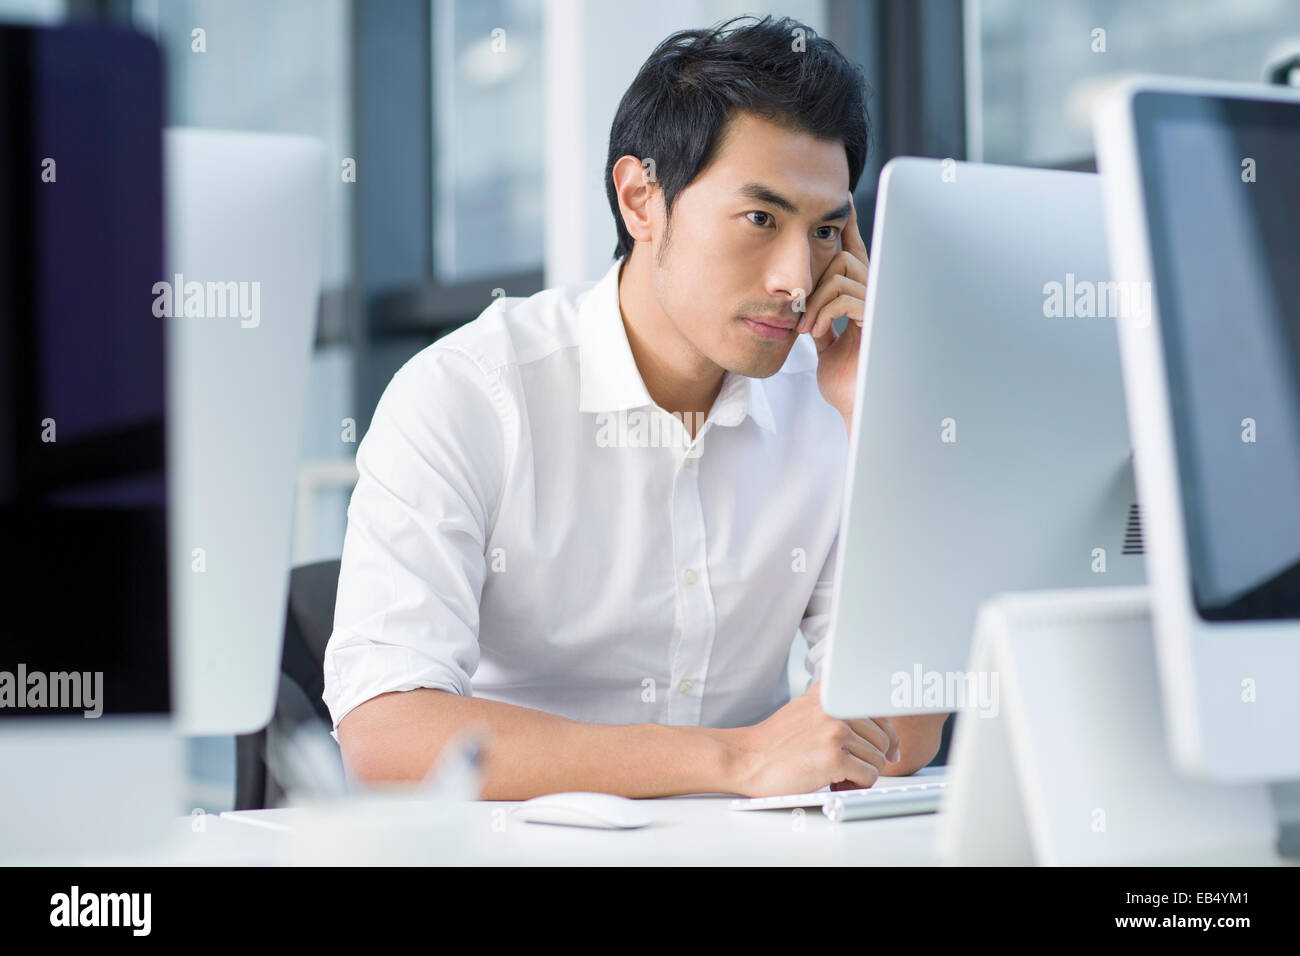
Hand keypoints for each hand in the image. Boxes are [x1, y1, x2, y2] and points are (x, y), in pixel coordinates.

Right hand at [725, 681, 900, 797]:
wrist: (746, 758)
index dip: (887, 737)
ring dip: (861, 774)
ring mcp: (835, 731)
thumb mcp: (809, 712)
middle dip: (872, 759)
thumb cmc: (775, 743)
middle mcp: (835, 707)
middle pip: (883, 739)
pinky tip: (834, 784)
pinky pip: (869, 776)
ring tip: (836, 776)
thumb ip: (840, 714)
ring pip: (878, 760)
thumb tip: (882, 734)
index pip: (880, 711)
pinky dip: (857, 786)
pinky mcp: (834, 757)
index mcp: (831, 692)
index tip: (888, 750)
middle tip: (850, 769)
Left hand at [797, 194, 868, 419]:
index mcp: (863, 297)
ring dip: (815, 300)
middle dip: (814, 280)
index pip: (853, 252)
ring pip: (841, 272)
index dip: (845, 224)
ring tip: (806, 330)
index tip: (838, 198)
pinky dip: (824, 311)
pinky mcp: (878, 318)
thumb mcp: (827, 343)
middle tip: (800, 317)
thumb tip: (805, 305)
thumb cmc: (846, 380)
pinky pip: (845, 295)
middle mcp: (877, 295)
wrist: (860, 407)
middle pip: (843, 256)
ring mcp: (880, 304)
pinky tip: (816, 334)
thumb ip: (822, 318)